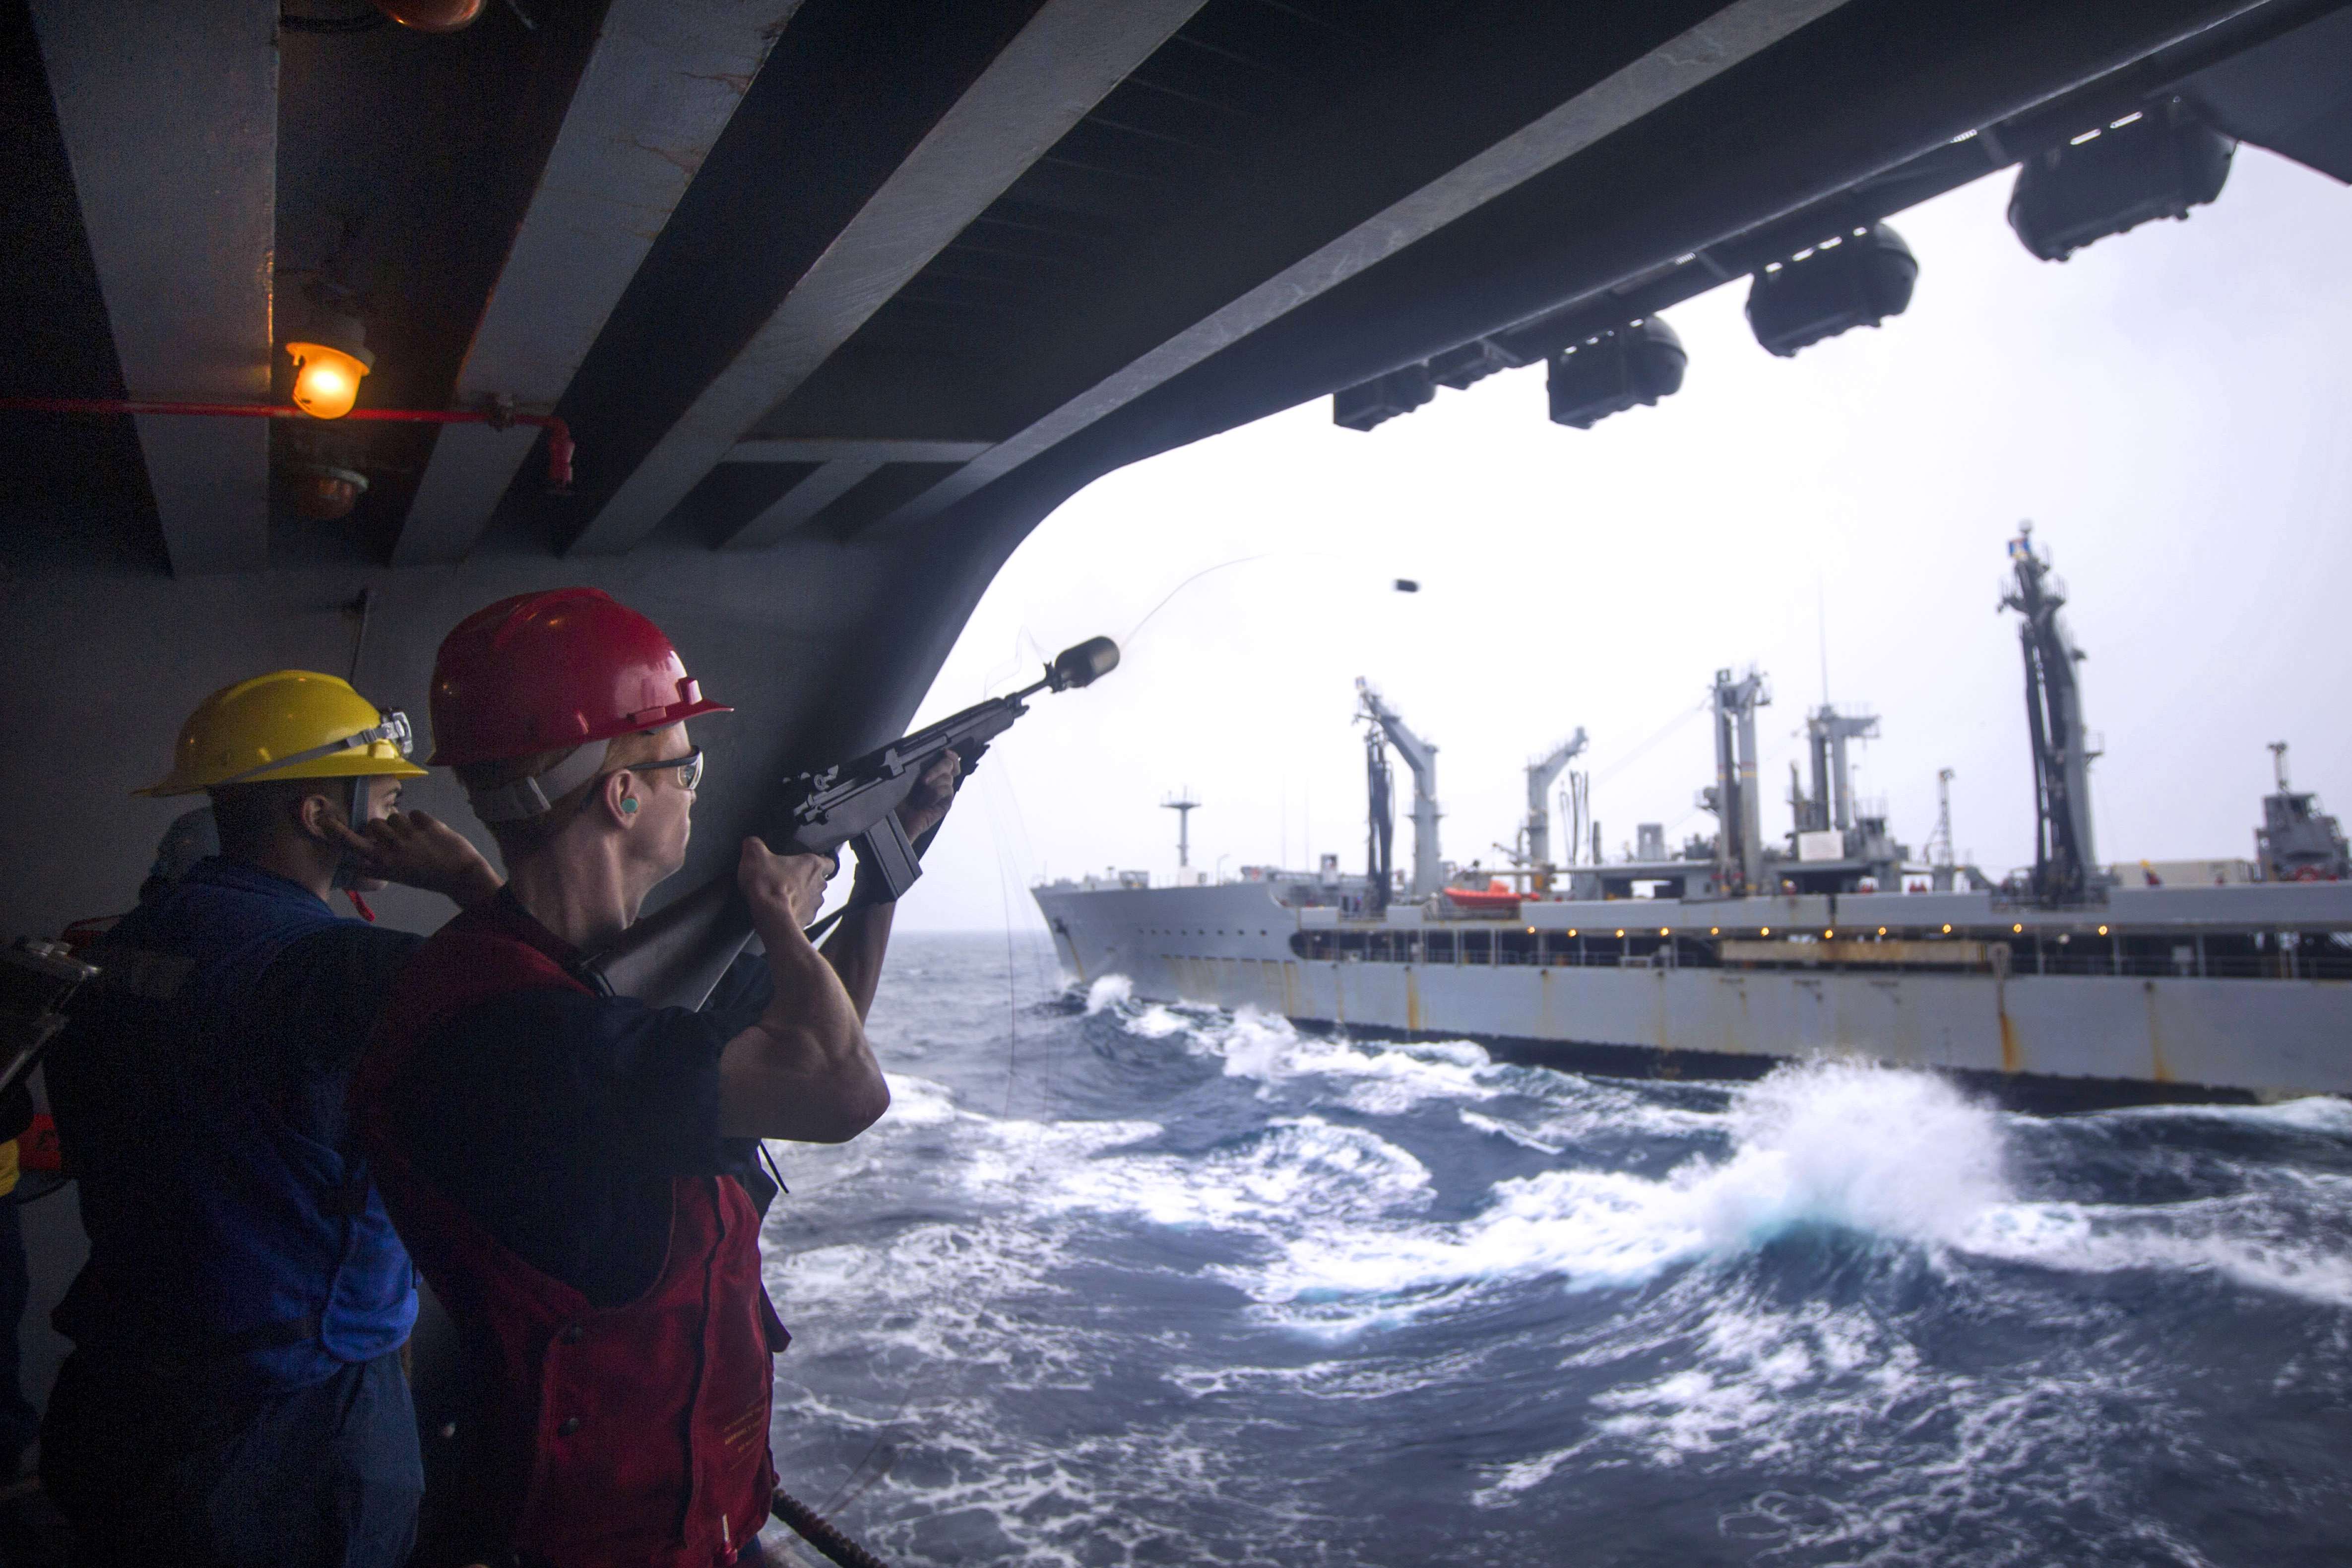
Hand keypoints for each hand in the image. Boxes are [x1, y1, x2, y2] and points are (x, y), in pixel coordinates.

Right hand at [333, 810, 502, 906]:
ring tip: (416, 838)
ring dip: (402, 824)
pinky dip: (420, 821)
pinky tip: (430, 834)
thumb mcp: (398, 877)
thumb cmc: (429, 877)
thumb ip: (378, 866)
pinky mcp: (426, 823)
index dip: (336, 831)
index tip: (324, 821)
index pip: (350, 843)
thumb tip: (358, 862)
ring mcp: (409, 834)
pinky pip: (414, 813)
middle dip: (379, 826)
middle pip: (372, 824)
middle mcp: (392, 848)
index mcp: (382, 863)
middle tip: (393, 836)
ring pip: (394, 816)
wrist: (462, 874)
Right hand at [739, 836, 836, 932]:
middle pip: (818, 881)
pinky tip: (780, 909)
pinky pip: (803, 914)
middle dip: (805, 881)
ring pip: (811, 898)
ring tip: (781, 896)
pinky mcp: (807, 920)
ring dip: (800, 897)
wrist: (769, 914)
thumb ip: (754, 844)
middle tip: (786, 879)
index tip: (808, 864)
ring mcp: (815, 904)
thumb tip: (751, 842)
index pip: (829, 862)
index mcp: (813, 865)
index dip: (820, 863)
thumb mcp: (755, 855)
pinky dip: (794, 912)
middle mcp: (819, 884)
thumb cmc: (768, 883)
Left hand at [896, 750, 963, 839]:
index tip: (944, 752)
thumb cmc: (896, 799)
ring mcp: (942, 792)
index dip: (949, 754)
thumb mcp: (904, 777)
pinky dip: (935, 794)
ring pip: (948, 777)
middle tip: (922, 781)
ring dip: (932, 785)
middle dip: (936, 769)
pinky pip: (947, 790)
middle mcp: (937, 780)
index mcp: (927, 770)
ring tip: (918, 797)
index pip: (946, 758)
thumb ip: (918, 765)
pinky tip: (924, 802)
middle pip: (949, 764)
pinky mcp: (945, 803)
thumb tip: (932, 756)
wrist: (895, 820)